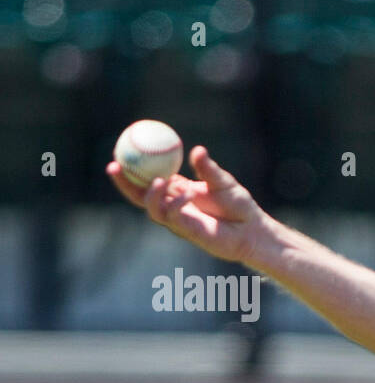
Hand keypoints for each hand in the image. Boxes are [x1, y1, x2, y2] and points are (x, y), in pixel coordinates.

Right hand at [106, 146, 266, 264]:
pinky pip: (173, 218)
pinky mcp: (187, 231)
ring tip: (158, 181)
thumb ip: (208, 169)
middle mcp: (173, 204)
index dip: (131, 167)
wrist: (252, 230)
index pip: (147, 178)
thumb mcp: (223, 182)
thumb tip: (197, 150)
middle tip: (114, 165)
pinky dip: (176, 205)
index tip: (119, 152)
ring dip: (151, 194)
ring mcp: (178, 219)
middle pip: (139, 195)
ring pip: (152, 208)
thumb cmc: (239, 206)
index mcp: (177, 188)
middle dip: (123, 182)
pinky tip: (187, 194)